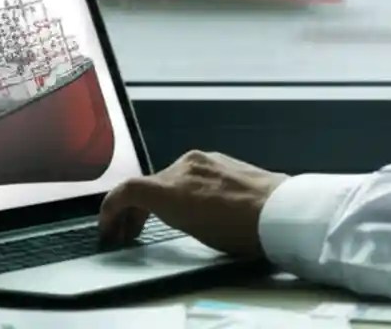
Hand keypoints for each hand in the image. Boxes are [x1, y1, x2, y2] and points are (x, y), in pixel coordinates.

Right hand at [98, 150, 288, 257]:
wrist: (281, 212)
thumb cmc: (241, 229)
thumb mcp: (194, 232)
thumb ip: (171, 214)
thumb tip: (165, 211)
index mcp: (170, 188)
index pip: (126, 191)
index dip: (110, 210)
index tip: (108, 227)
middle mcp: (182, 167)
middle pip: (146, 185)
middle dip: (133, 209)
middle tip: (128, 232)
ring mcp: (203, 160)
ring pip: (168, 177)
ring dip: (158, 198)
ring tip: (158, 220)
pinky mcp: (220, 159)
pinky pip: (190, 173)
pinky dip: (181, 188)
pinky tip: (190, 205)